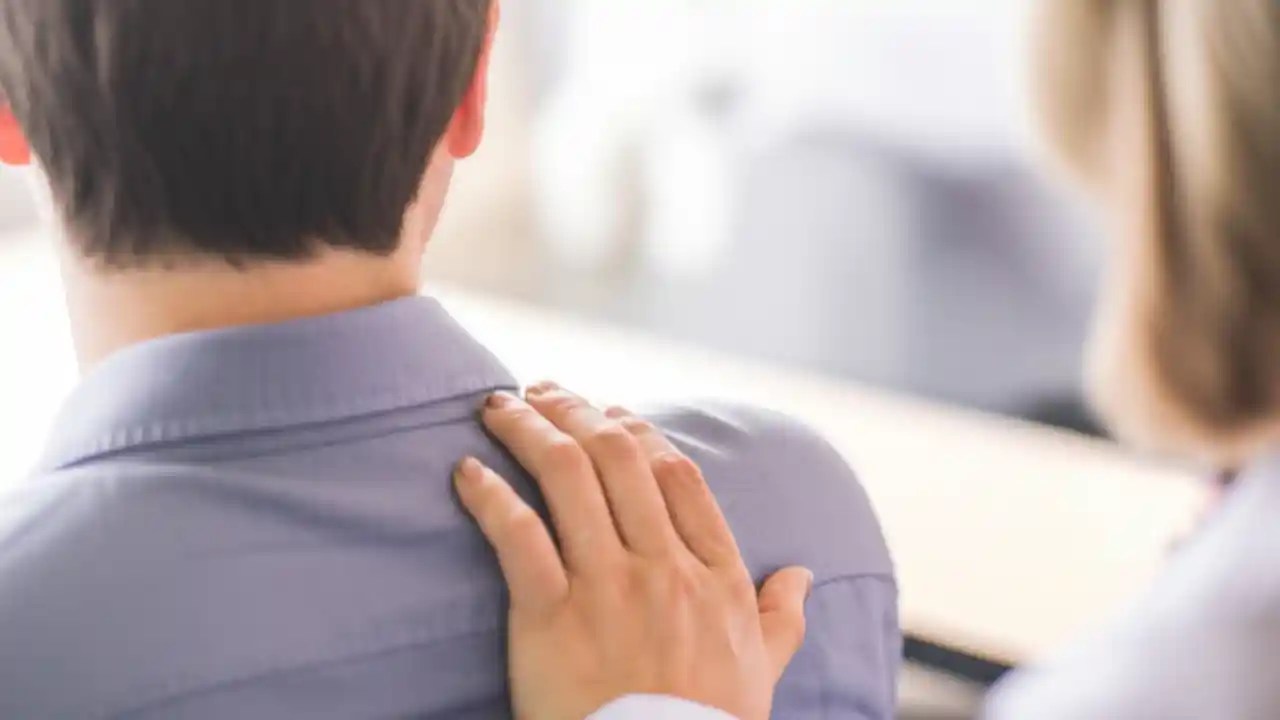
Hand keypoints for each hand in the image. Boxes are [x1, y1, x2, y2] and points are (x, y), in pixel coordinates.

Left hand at [454, 383, 812, 719]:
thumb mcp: (762, 670)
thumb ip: (781, 616)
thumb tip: (802, 575)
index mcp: (714, 573)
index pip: (676, 473)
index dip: (639, 430)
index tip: (610, 412)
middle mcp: (663, 566)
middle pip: (616, 457)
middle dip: (575, 410)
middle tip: (542, 392)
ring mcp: (607, 588)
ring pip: (566, 477)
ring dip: (528, 429)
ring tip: (496, 407)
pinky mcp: (552, 618)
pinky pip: (518, 536)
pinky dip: (488, 496)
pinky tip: (466, 471)